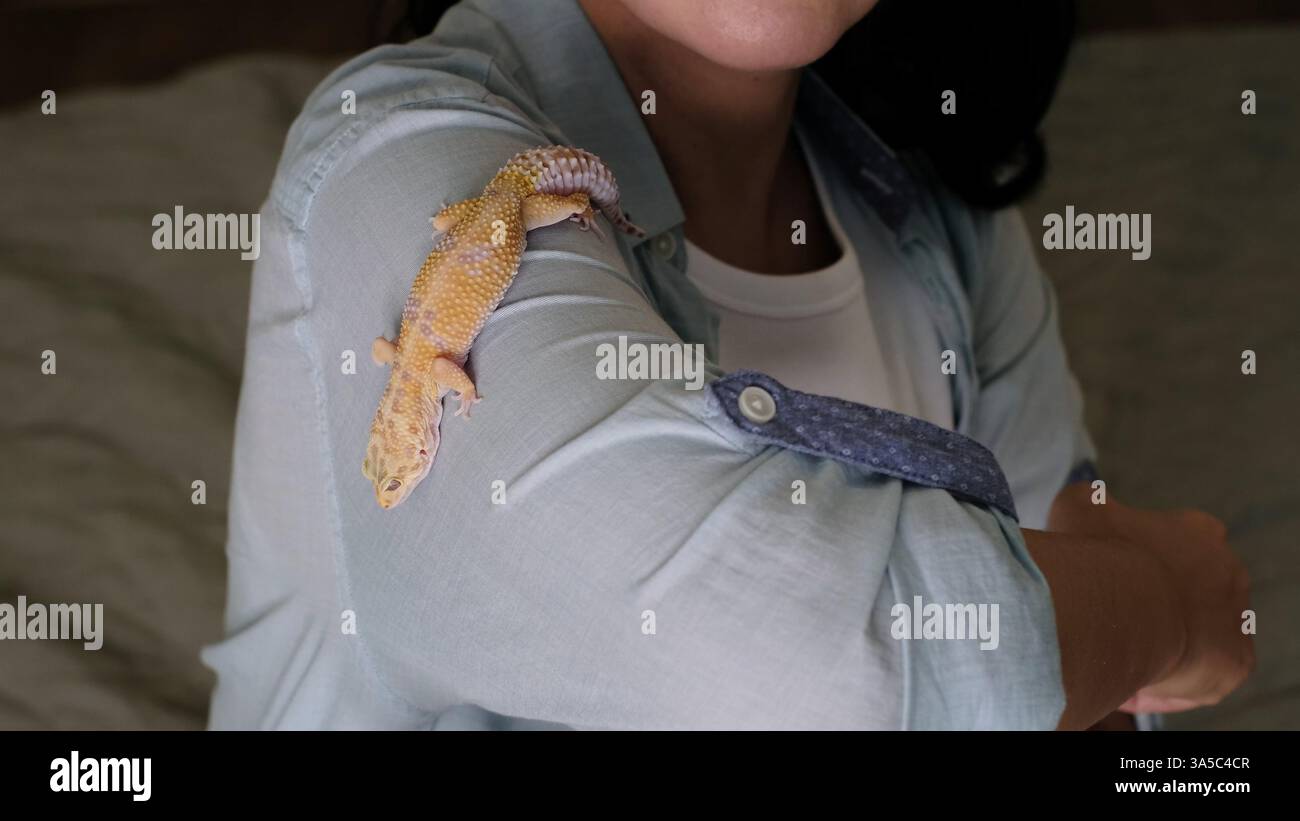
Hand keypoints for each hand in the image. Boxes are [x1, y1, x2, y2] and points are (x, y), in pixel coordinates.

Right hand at [1049, 487, 1254, 713]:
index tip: (1110, 573)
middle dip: (1154, 601)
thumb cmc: (1100, 556)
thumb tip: (1086, 504)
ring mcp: (1236, 618)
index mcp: (1197, 531)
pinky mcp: (1235, 662)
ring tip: (1115, 651)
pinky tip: (1129, 681)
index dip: (1137, 558)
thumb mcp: (1078, 506)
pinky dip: (1167, 682)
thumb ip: (1086, 500)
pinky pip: (1200, 676)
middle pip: (1188, 588)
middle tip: (1111, 615)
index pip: (1175, 540)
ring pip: (1194, 633)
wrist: (1125, 611)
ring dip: (1162, 641)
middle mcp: (1227, 570)